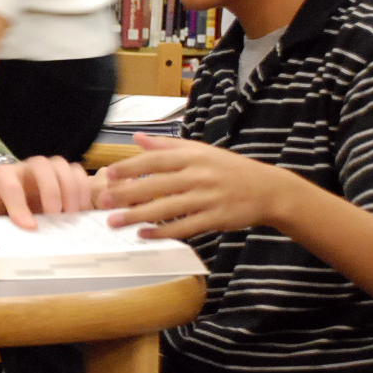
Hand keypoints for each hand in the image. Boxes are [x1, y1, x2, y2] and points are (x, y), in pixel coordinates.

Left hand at [0, 156, 92, 227]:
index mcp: (1, 176)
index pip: (9, 184)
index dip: (19, 204)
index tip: (28, 226)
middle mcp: (24, 169)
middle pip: (40, 165)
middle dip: (50, 189)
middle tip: (57, 215)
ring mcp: (44, 171)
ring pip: (61, 165)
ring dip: (71, 187)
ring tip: (73, 213)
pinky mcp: (60, 176)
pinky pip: (76, 171)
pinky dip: (83, 186)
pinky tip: (85, 208)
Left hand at [98, 133, 290, 239]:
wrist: (269, 190)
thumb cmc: (230, 169)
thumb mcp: (201, 151)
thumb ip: (167, 147)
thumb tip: (138, 138)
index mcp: (194, 157)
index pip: (155, 161)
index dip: (130, 168)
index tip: (108, 175)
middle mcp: (199, 175)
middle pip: (157, 185)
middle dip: (127, 194)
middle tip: (103, 202)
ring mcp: (209, 197)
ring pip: (167, 208)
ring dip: (138, 216)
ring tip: (115, 222)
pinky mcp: (216, 217)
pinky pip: (185, 226)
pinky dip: (164, 231)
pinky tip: (145, 235)